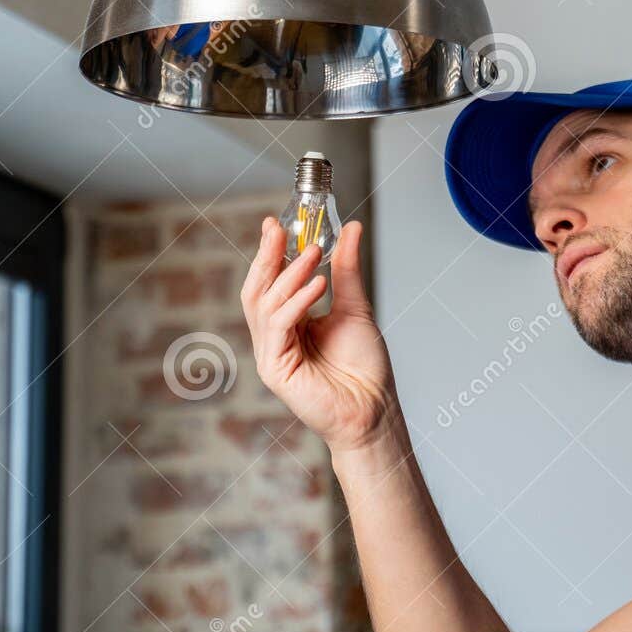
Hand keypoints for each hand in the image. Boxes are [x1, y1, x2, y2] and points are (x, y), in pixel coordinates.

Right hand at [240, 217, 398, 452]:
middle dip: (267, 257)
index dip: (270, 252)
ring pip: (264, 305)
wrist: (374, 409)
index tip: (276, 223)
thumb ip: (346, 270)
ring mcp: (271, 354)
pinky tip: (317, 285)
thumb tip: (350, 229)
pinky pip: (278, 327)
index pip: (270, 281)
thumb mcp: (354, 307)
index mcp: (289, 323)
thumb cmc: (364, 369)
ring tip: (313, 254)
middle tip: (279, 230)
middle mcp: (275, 337)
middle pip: (257, 290)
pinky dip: (296, 302)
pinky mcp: (275, 369)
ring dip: (287, 275)